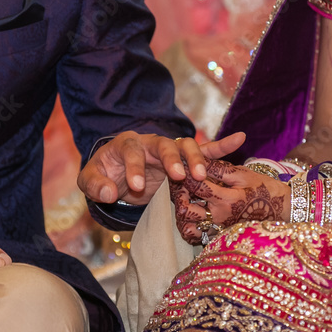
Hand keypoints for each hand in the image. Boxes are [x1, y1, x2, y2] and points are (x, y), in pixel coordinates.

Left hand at [78, 131, 245, 205]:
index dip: (134, 167)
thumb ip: (95, 185)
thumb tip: (108, 192)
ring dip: (195, 159)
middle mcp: (151, 142)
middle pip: (165, 144)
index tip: (136, 186)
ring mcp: (170, 149)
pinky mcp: (183, 159)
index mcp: (127, 144)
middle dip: (172, 160)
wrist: (117, 173)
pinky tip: (240, 139)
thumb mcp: (91, 180)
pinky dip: (221, 145)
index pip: (132, 151)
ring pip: (186, 146)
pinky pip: (205, 150)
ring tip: (201, 176)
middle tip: (178, 176)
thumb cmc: (106, 174)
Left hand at [171, 160, 289, 244]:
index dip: (186, 174)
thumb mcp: (244, 174)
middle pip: (186, 208)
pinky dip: (189, 225)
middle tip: (181, 183)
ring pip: (188, 224)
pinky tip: (192, 214)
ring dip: (182, 211)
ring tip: (185, 198)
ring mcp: (219, 229)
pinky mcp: (220, 235)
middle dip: (180, 194)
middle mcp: (220, 217)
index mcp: (226, 199)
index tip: (184, 166)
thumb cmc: (265, 189)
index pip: (196, 186)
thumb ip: (219, 169)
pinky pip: (196, 234)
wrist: (283, 210)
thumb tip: (199, 161)